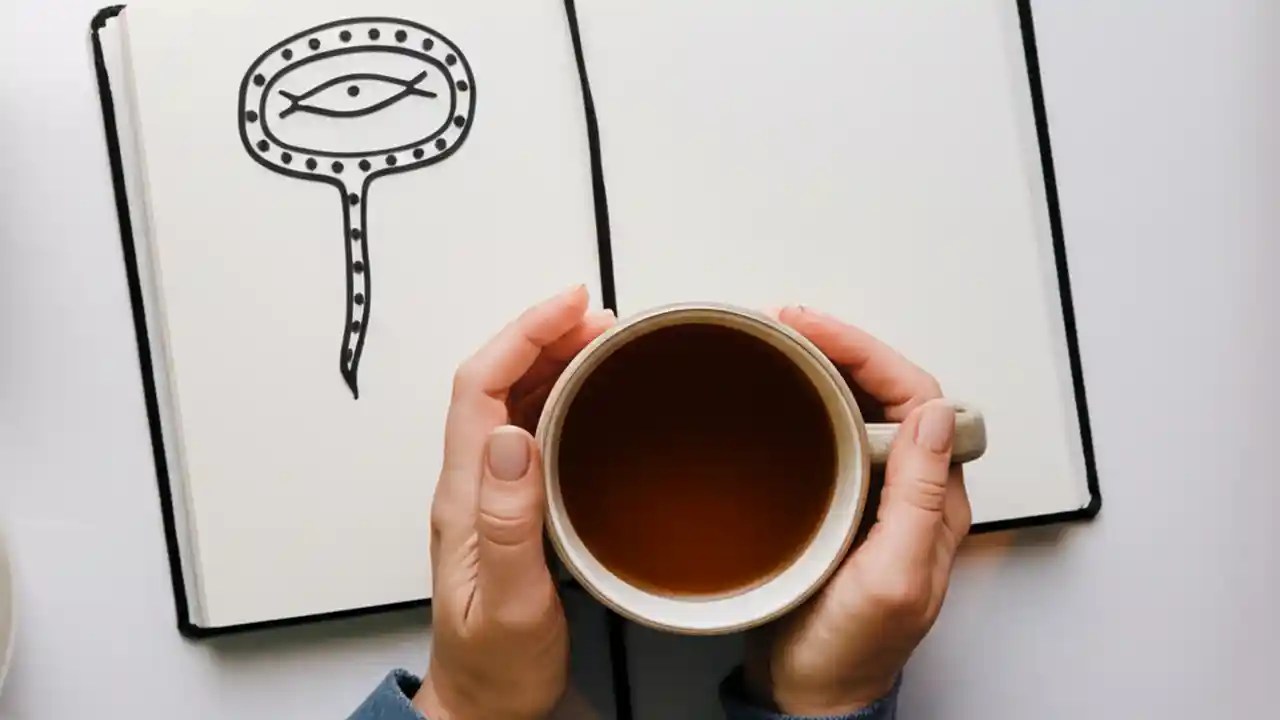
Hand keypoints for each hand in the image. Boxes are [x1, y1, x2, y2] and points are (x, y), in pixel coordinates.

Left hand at [415, 285, 614, 719]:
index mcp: (466, 497)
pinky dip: (560, 395)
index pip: (479, 387)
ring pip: (512, 400)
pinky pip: (530, 429)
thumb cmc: (496, 666)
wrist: (484, 706)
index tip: (569, 306)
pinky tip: (588, 395)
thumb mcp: (510, 604)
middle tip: (598, 317)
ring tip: (599, 340)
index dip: (522, 334)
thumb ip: (510, 524)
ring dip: (550, 358)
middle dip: (541, 333)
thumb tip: (513, 437)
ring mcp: (490, 494)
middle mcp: (472, 485)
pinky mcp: (512, 507)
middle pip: (494, 381)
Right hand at [744, 305, 971, 715]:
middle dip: (842, 346)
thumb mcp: (893, 579)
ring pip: (858, 406)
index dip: (866, 352)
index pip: (915, 396)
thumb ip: (918, 499)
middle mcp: (907, 488)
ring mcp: (870, 494)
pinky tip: (776, 395)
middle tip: (788, 323)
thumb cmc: (850, 652)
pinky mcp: (834, 503)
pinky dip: (803, 401)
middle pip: (887, 390)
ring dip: (823, 367)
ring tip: (779, 342)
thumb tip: (933, 414)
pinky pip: (827, 433)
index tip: (813, 330)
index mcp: (933, 499)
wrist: (809, 696)